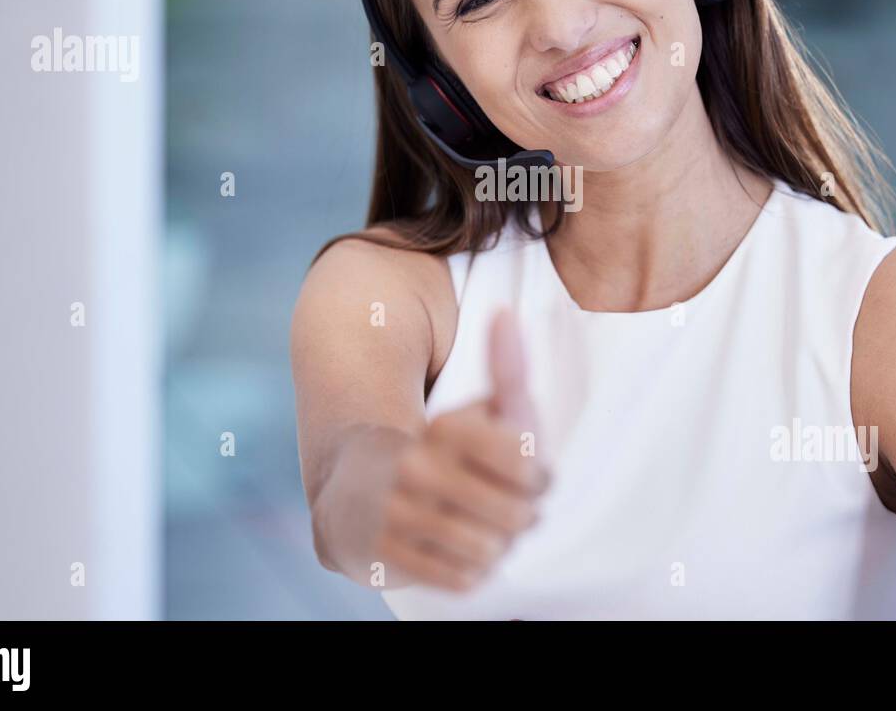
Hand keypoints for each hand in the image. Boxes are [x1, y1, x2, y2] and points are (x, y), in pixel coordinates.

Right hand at [375, 308, 552, 591]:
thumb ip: (505, 368)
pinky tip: (461, 551)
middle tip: (513, 509)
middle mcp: (413, 469)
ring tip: (487, 530)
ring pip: (489, 551)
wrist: (358, 494)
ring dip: (498, 546)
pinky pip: (462, 580)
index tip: (530, 474)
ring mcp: (396, 516)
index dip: (537, 475)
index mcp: (442, 429)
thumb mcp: (478, 407)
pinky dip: (472, 571)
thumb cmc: (442, 450)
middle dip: (523, 516)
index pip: (522, 461)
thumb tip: (506, 314)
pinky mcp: (384, 559)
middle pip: (514, 514)